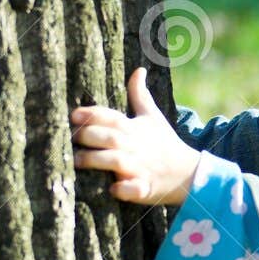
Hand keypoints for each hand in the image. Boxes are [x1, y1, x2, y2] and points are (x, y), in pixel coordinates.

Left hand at [69, 68, 200, 206]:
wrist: (188, 172)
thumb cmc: (164, 143)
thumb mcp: (153, 117)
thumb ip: (140, 95)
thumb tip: (139, 69)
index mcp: (135, 129)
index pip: (112, 118)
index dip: (92, 115)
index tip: (74, 115)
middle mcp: (136, 146)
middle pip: (111, 137)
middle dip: (89, 136)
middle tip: (70, 138)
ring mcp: (142, 168)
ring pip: (117, 162)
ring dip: (97, 160)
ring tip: (77, 162)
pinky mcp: (146, 188)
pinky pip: (134, 189)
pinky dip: (124, 189)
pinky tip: (113, 189)